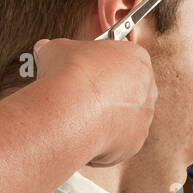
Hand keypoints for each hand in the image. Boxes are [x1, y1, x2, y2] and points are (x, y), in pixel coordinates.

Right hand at [32, 37, 156, 165]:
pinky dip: (102, 140)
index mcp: (136, 58)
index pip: (123, 59)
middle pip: (128, 90)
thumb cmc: (70, 74)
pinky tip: (82, 134)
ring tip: (79, 118)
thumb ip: (57, 49)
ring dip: (105, 118)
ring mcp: (144, 117)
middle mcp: (147, 88)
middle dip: (106, 93)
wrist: (71, 110)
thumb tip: (45, 50)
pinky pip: (118, 142)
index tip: (85, 70)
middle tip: (82, 96)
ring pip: (125, 118)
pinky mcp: (134, 143)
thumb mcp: (56, 49)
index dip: (101, 66)